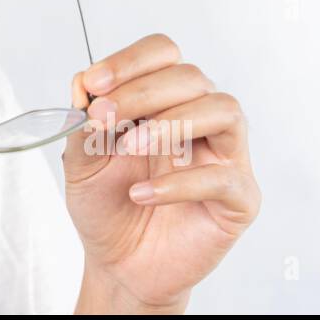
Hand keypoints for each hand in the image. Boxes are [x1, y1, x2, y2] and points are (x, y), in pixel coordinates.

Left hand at [62, 34, 260, 311]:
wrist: (119, 265)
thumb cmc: (107, 206)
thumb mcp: (81, 162)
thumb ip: (82, 123)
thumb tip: (82, 84)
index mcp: (163, 100)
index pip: (163, 54)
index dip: (130, 61)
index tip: (94, 83)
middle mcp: (199, 118)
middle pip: (191, 76)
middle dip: (142, 91)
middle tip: (104, 115)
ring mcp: (225, 156)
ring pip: (223, 110)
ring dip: (171, 122)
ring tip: (128, 147)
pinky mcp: (239, 198)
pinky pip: (224, 177)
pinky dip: (179, 182)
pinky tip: (143, 194)